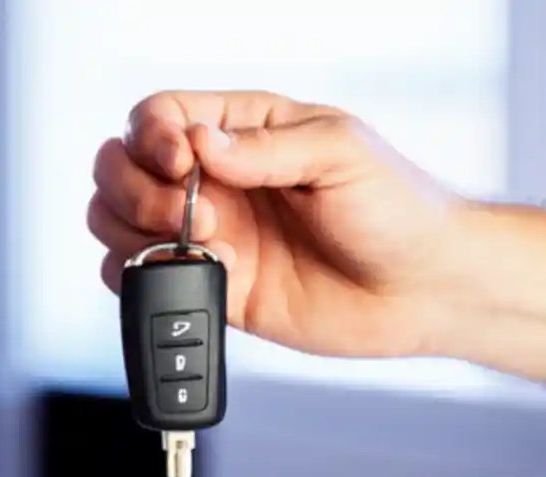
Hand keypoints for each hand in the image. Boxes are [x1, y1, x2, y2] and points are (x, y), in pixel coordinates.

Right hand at [89, 91, 545, 384]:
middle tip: (194, 214)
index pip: (159, 116)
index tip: (180, 163)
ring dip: (136, 234)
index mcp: (244, 131)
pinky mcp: (217, 288)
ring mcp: (212, 235)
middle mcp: (218, 181)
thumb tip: (198, 145)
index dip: (151, 137)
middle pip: (120, 167)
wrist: (427, 290)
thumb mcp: (341, 154)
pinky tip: (200, 277)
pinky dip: (146, 281)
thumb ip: (266, 148)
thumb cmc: (400, 210)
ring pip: (117, 223)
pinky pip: (146, 281)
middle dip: (137, 190)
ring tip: (204, 245)